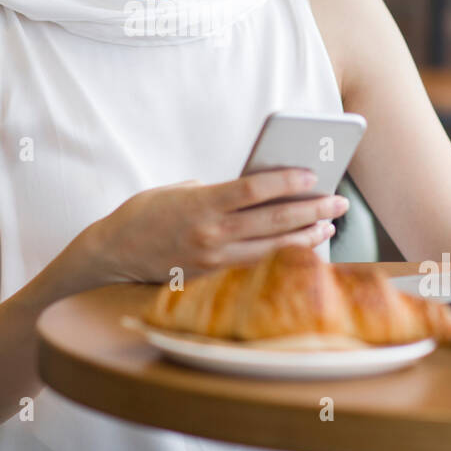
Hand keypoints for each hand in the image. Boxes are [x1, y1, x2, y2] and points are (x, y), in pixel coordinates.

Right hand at [77, 168, 349, 284]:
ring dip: (306, 236)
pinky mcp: (213, 277)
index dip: (287, 180)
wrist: (112, 255)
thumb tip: (257, 190)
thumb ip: (216, 190)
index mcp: (202, 203)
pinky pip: (257, 265)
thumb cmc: (145, 213)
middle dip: (311, 209)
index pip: (254, 188)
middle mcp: (211, 233)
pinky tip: (303, 248)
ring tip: (329, 226)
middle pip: (273, 220)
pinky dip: (282, 255)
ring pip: (272, 248)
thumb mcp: (178, 189)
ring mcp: (214, 259)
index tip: (313, 173)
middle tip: (338, 201)